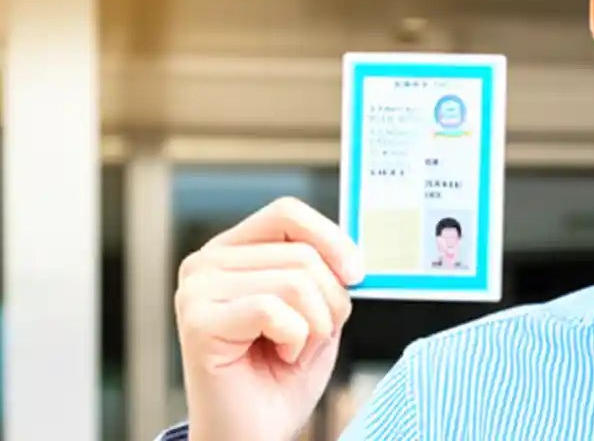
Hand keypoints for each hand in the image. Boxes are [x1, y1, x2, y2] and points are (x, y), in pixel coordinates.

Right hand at [174, 197, 364, 440]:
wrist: (256, 432)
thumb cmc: (282, 375)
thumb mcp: (317, 309)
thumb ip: (326, 271)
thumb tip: (354, 251)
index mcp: (232, 251)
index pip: (287, 213)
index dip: (331, 238)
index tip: (357, 274)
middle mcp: (205, 263)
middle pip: (301, 252)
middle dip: (329, 300)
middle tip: (313, 336)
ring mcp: (196, 291)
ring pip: (295, 281)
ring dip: (315, 324)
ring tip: (292, 349)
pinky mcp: (197, 322)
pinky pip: (274, 309)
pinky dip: (295, 338)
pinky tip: (278, 356)